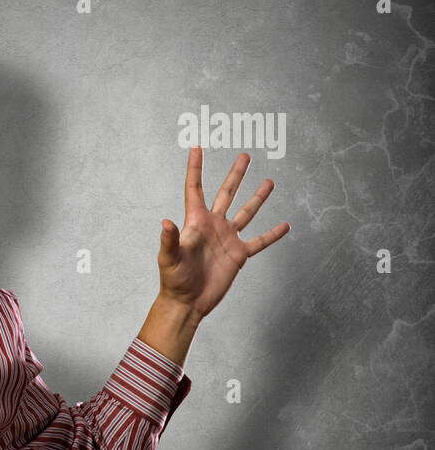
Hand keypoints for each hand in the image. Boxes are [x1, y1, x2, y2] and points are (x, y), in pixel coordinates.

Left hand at [157, 145, 289, 319]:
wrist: (188, 302)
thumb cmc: (173, 280)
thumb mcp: (168, 258)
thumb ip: (169, 239)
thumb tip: (165, 222)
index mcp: (195, 221)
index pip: (195, 189)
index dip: (195, 168)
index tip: (197, 147)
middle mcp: (213, 225)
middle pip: (226, 193)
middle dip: (236, 174)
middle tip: (245, 155)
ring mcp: (228, 239)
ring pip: (246, 212)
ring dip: (258, 198)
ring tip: (270, 181)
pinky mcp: (238, 255)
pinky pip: (260, 242)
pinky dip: (272, 234)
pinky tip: (285, 225)